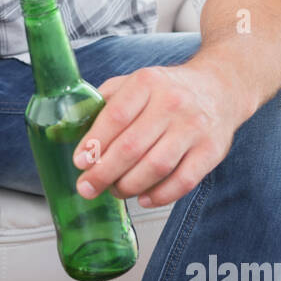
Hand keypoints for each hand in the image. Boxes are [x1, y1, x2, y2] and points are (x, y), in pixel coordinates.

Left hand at [71, 61, 245, 207]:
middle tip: (87, 188)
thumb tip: (61, 129)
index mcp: (147, 83)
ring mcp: (195, 128)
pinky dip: (160, 195)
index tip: (80, 162)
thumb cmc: (167, 90)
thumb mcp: (132, 84)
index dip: (94, 143)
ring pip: (156, 167)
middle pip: (132, 147)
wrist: (220, 88)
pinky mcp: (212, 151)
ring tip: (116, 190)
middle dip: (104, 173)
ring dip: (129, 186)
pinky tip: (143, 197)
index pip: (115, 116)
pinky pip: (183, 181)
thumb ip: (99, 104)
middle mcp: (173, 103)